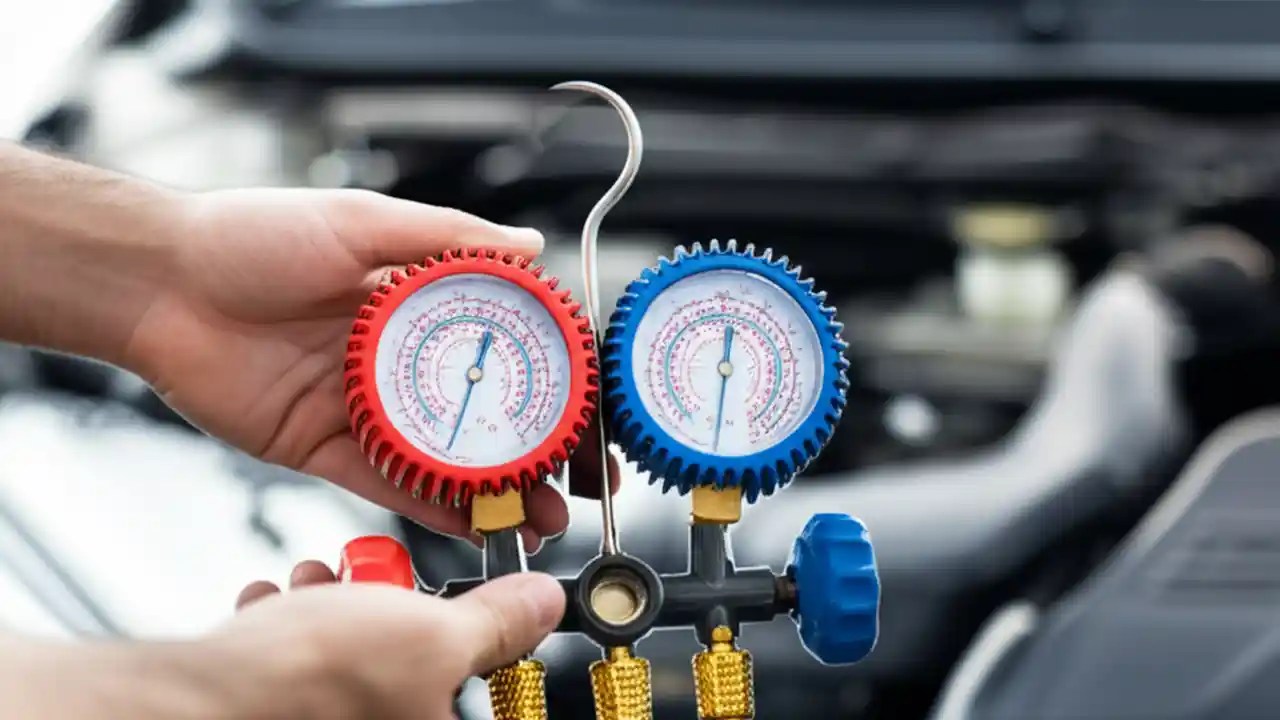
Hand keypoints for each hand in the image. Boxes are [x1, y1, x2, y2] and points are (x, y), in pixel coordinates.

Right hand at [0, 562, 562, 719]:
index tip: (472, 611)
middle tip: (377, 584)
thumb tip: (541, 605)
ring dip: (336, 607)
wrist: (200, 699)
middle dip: (392, 612)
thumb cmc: (311, 680)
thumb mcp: (434, 634)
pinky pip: (298, 670)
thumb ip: (498, 622)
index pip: (487, 696)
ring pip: (351, 661)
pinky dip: (288, 629)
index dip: (485, 650)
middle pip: (414, 674)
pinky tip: (275, 605)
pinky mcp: (282, 714)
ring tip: (315, 584)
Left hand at [125, 188, 615, 545]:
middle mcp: (400, 358)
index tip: (597, 407)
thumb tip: (530, 244)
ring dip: (499, 488)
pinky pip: (388, 484)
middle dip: (543, 449)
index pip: (507, 346)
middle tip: (588, 480)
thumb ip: (446, 237)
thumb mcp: (360, 220)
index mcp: (416, 302)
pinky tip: (476, 523)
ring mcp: (366, 407)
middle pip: (489, 413)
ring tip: (543, 516)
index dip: (556, 378)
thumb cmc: (251, 236)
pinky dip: (433, 506)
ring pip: (448, 458)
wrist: (158, 284)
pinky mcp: (324, 447)